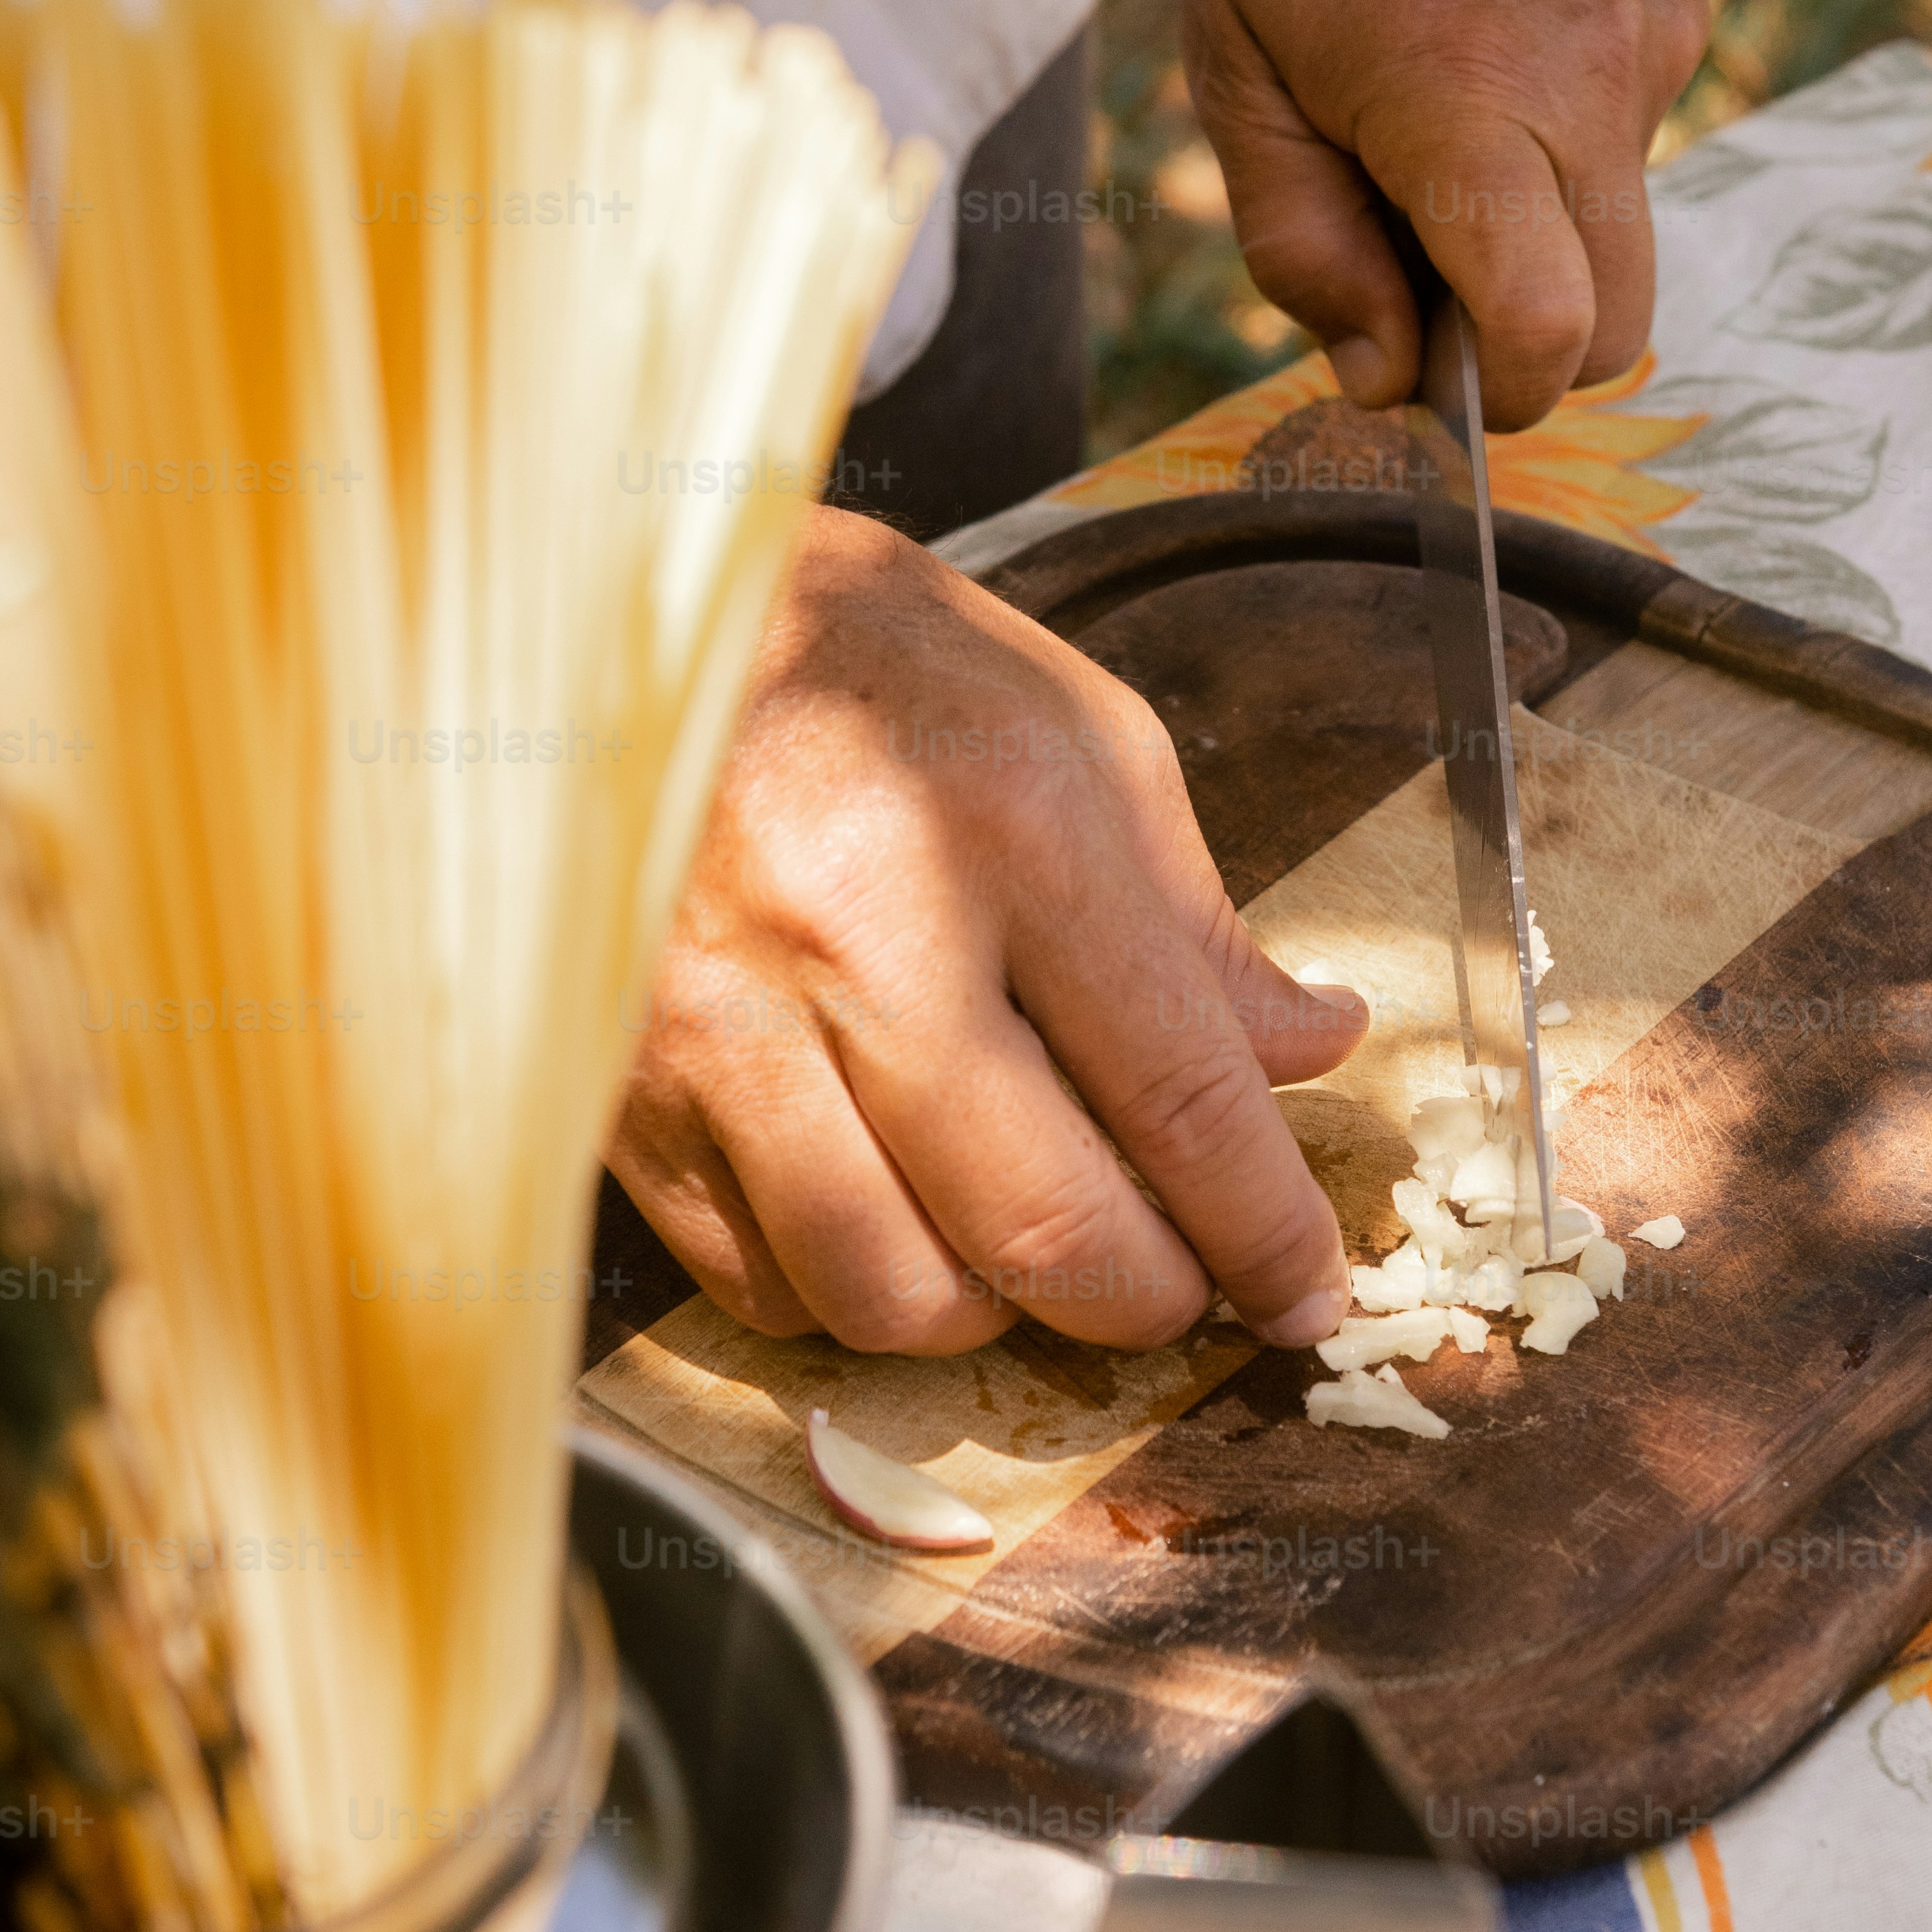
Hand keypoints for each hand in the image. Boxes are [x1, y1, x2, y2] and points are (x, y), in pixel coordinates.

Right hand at [611, 511, 1367, 1354]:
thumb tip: (1307, 1050)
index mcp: (1010, 833)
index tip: (1304, 1294)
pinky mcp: (624, 1085)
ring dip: (990, 1316)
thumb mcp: (1081, 736)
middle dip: (1141, 1302)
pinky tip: (891, 1225)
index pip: (1178, 1096)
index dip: (1262, 1231)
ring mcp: (722, 1024)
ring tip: (1020, 1251)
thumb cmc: (878, 667)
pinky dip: (848, 1295)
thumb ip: (1193, 921)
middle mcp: (859, 941)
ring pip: (889, 1293)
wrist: (628, 616)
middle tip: (1175, 1291)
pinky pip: (757, 1282)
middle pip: (1039, 1228)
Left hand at [1177, 0, 1708, 432]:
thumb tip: (1384, 377)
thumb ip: (1302, 243)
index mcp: (1471, 104)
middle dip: (1529, 340)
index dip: (1502, 394)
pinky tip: (1478, 42)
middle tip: (1413, 263)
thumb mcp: (1235, 68)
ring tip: (1423, 113)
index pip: (1553, 333)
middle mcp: (1595, 79)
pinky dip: (1557, 146)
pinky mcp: (1679, 3)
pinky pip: (1627, 141)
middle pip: (1619, 323)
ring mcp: (1657, 38)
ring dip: (1533, 230)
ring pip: (1619, 233)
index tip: (1438, 378)